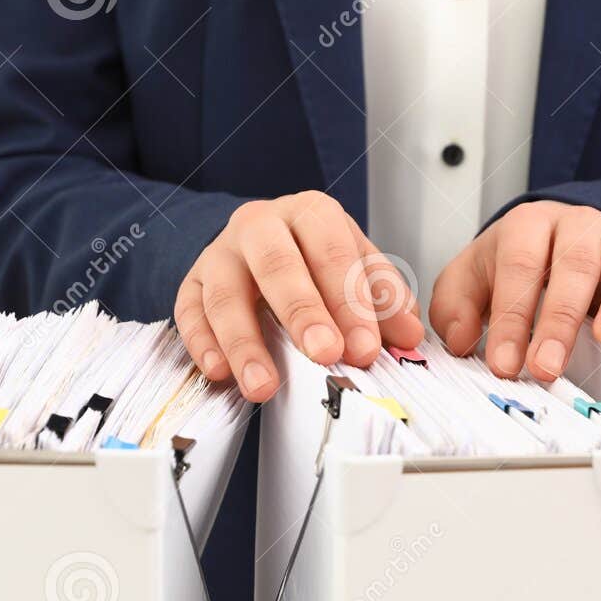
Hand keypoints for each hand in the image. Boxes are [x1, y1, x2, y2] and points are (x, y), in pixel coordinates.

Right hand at [174, 191, 423, 400]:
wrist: (258, 247)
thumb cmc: (313, 261)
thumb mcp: (355, 269)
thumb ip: (382, 299)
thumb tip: (410, 335)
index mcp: (310, 213)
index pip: (332, 251)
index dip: (350, 301)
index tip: (365, 348)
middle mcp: (260, 225)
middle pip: (277, 263)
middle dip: (302, 312)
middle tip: (325, 355)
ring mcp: (220, 253)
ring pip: (225, 292)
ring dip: (245, 342)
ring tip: (264, 386)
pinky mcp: (191, 283)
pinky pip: (189, 311)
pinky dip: (202, 343)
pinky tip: (219, 372)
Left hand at [428, 201, 600, 381]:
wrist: (554, 240)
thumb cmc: (511, 265)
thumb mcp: (470, 280)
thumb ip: (454, 308)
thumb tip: (461, 340)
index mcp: (527, 226)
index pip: (518, 268)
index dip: (512, 319)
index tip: (505, 364)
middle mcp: (577, 224)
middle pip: (574, 265)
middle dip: (559, 320)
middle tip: (547, 366)